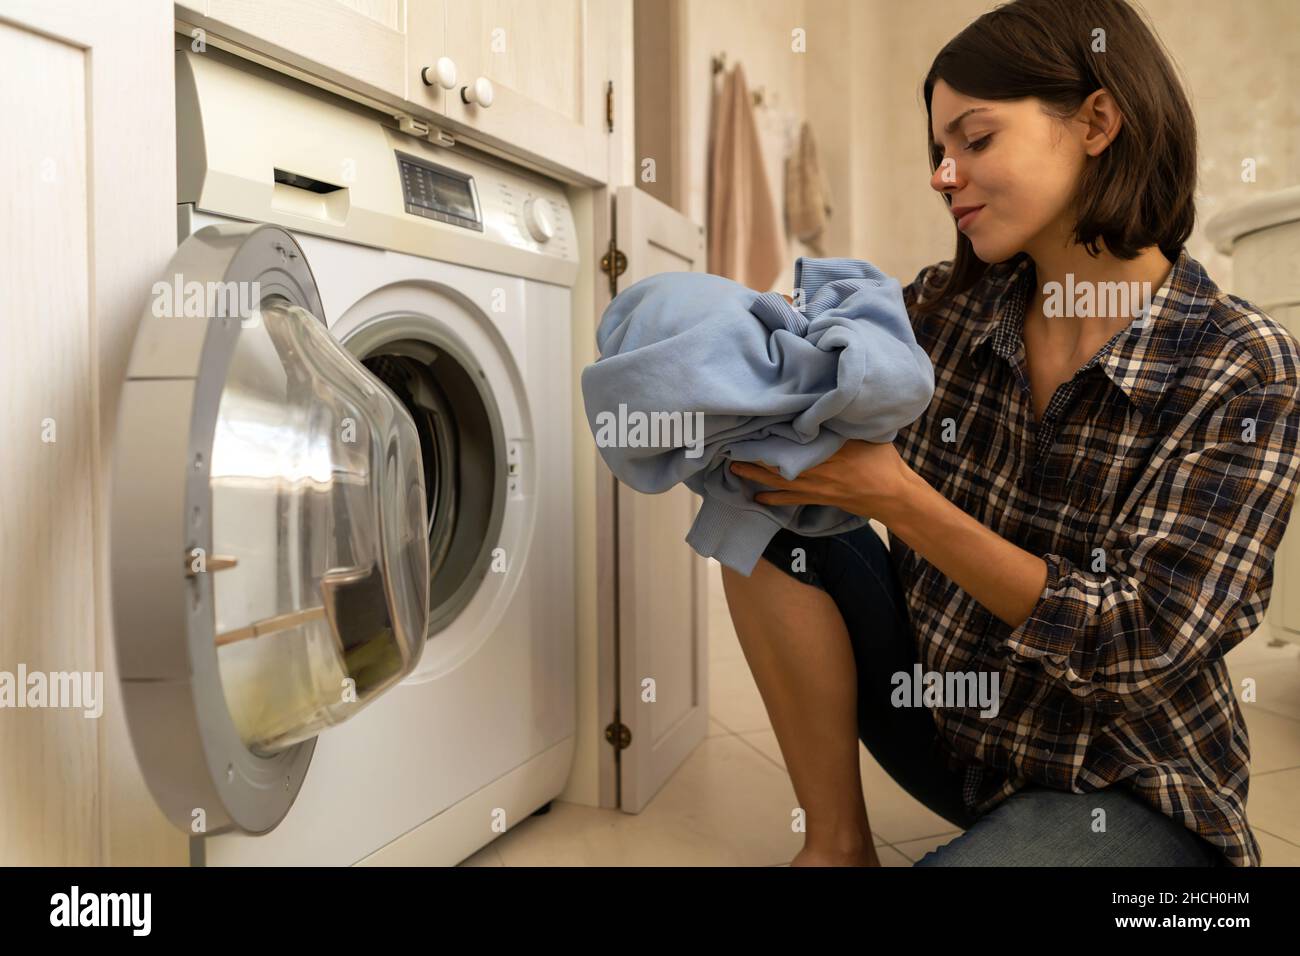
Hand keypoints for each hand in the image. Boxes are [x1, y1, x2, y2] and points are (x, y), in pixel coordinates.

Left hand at [728, 439, 917, 524]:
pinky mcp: (818, 498)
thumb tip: (825, 407)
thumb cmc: (882, 461)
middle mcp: (815, 469)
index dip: (769, 434)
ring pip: (778, 480)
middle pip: (776, 461)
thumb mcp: (863, 434)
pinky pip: (790, 499)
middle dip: (752, 455)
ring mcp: (814, 486)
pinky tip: (758, 498)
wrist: (893, 494)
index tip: (750, 425)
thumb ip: (842, 423)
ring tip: (734, 470)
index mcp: (826, 449)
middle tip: (730, 447)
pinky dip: (773, 498)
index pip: (791, 440)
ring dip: (754, 476)